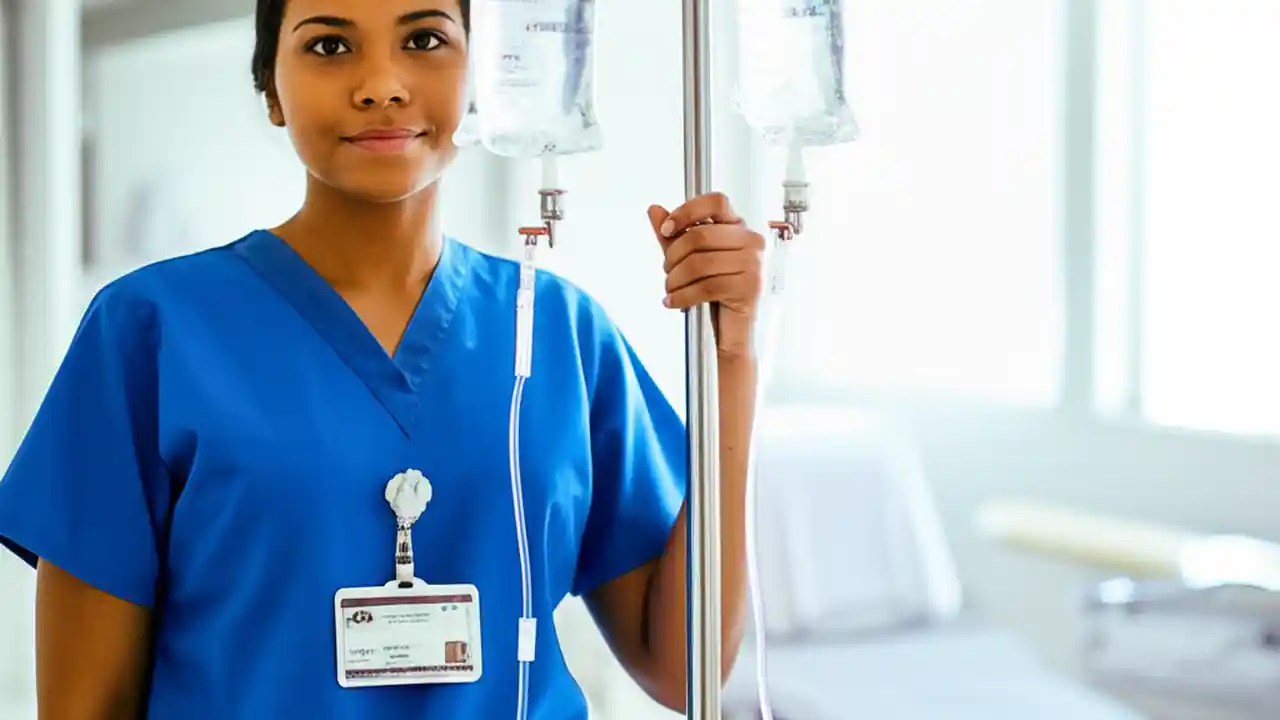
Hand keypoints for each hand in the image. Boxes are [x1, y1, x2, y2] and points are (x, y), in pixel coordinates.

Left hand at [648, 192, 764, 357]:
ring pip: (700, 263)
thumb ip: (673, 235)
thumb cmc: (715, 291)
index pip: (715, 202)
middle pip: (701, 235)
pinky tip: (674, 302)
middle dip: (673, 256)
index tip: (667, 230)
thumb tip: (654, 210)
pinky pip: (706, 287)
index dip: (687, 212)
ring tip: (670, 289)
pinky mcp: (748, 288)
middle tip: (667, 271)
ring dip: (675, 279)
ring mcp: (753, 264)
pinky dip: (683, 296)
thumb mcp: (687, 258)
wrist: (732, 330)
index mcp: (738, 227)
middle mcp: (751, 242)